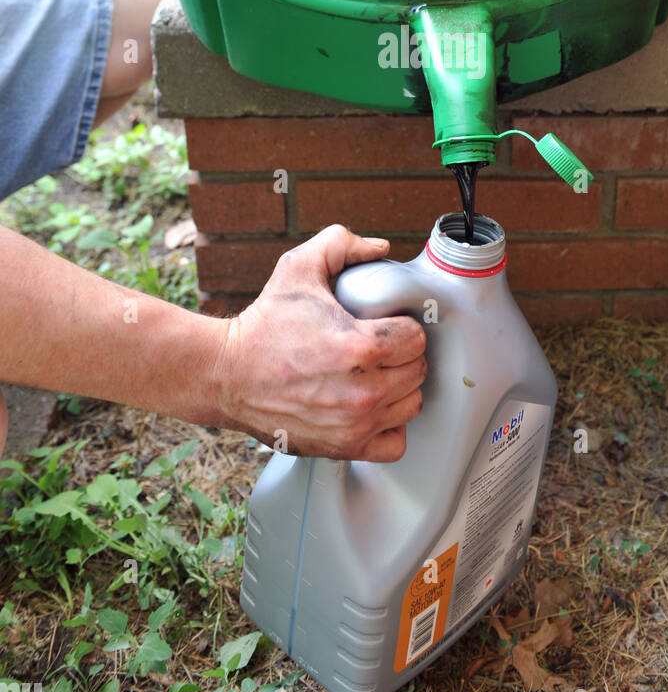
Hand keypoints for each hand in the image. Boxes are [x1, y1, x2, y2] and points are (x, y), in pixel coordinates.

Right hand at [211, 225, 426, 460]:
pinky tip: (372, 407)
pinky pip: (395, 443)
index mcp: (360, 348)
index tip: (385, 325)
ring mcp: (355, 424)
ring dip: (399, 388)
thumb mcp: (298, 267)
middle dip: (402, 355)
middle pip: (417, 370)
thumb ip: (340, 243)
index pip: (417, 338)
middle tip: (379, 348)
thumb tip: (381, 249)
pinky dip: (389, 425)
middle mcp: (362, 391)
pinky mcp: (344, 447)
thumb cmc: (264, 324)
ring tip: (375, 374)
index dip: (403, 326)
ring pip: (411, 405)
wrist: (226, 375)